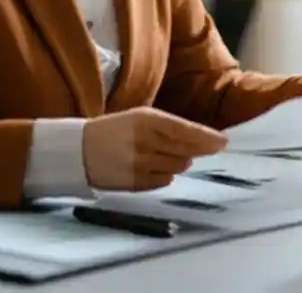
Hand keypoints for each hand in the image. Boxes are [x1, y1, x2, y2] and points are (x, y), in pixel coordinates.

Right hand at [82, 107, 226, 190]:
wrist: (78, 151)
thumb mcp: (139, 118)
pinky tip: (150, 166)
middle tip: (203, 148)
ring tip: (158, 154)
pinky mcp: (135, 183)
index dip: (207, 138)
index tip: (223, 142)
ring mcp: (140, 164)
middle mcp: (145, 142)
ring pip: (177, 167)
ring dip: (177, 161)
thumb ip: (169, 127)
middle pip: (186, 151)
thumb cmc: (114, 130)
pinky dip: (164, 175)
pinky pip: (164, 181)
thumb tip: (202, 142)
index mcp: (147, 120)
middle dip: (196, 150)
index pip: (186, 130)